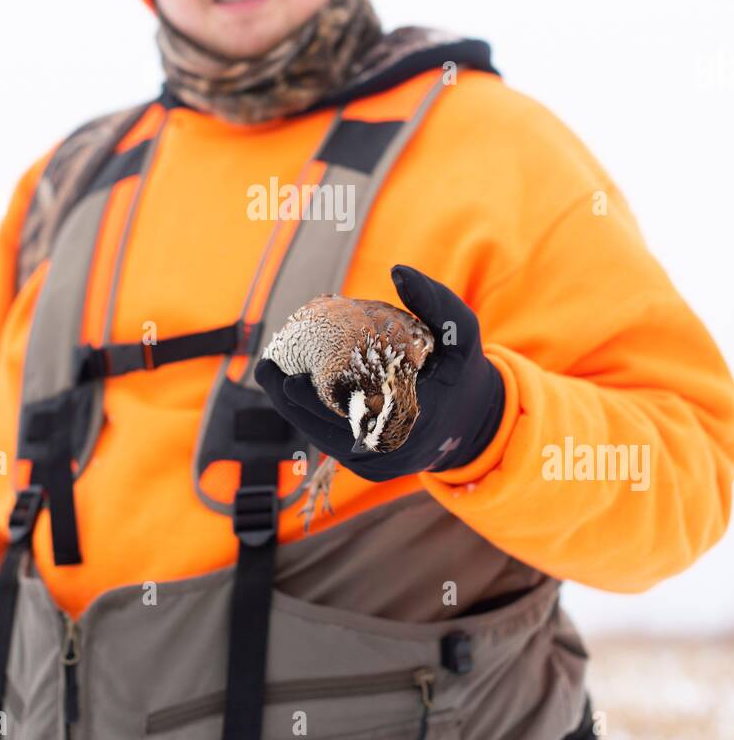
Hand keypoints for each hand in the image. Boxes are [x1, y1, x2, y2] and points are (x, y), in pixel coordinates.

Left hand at [253, 264, 504, 482]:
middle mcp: (393, 447)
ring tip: (266, 374)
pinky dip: (307, 419)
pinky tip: (284, 391)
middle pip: (328, 428)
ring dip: (290, 410)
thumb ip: (435, 301)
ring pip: (324, 439)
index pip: (355, 411)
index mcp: (415, 417)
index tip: (290, 376)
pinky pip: (331, 444)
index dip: (314, 401)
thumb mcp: (459, 333)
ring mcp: (380, 463)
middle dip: (290, 401)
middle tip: (267, 368)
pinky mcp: (370, 470)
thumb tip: (397, 270)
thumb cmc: (461, 370)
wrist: (474, 423)